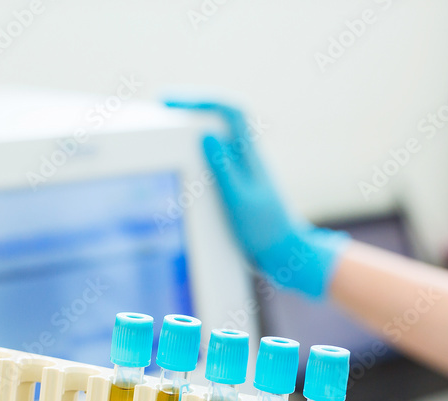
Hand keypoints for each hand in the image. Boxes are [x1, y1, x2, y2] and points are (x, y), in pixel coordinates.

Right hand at [165, 100, 348, 297]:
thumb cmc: (265, 230)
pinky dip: (196, 151)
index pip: (229, 110)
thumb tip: (206, 136)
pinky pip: (215, 157)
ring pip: (218, 136)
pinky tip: (182, 161)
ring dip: (193, 126)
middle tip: (161, 105)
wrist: (285, 254)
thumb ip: (224, 168)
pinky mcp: (238, 184)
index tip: (169, 101)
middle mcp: (247, 156)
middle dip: (192, 106)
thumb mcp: (239, 199)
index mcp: (250, 155)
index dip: (200, 99)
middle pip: (222, 116)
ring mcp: (243, 169)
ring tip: (166, 129)